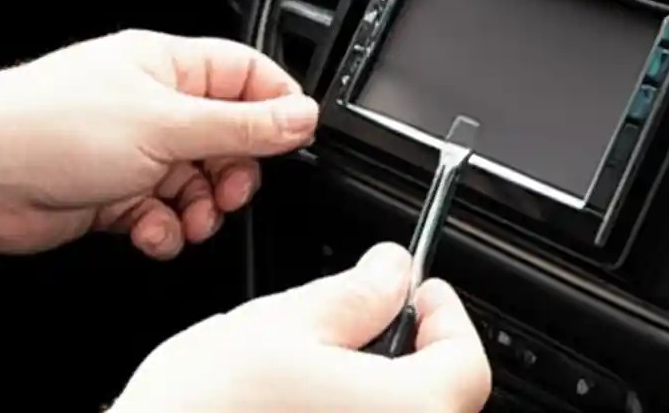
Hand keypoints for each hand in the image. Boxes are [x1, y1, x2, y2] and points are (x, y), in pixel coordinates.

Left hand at [0, 29, 318, 259]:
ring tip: (188, 219)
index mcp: (168, 67)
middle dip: (234, 172)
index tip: (292, 143)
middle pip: (227, 137)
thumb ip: (242, 127)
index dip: (276, 108)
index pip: (247, 75)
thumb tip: (301, 116)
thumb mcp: (169, 125)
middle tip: (229, 192)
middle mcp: (152, 105)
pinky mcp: (110, 192)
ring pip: (195, 182)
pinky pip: (159, 213)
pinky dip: (162, 229)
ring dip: (199, 209)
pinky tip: (150, 232)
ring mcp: (131, 149)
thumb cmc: (53, 126)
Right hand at [111, 242, 492, 412]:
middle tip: (366, 312)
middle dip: (408, 347)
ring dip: (376, 385)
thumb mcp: (282, 324)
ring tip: (319, 359)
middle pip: (439, 397)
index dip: (446, 314)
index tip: (419, 288)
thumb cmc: (202, 411)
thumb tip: (390, 270)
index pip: (466, 361)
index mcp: (405, 412)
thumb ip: (353, 293)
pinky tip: (301, 404)